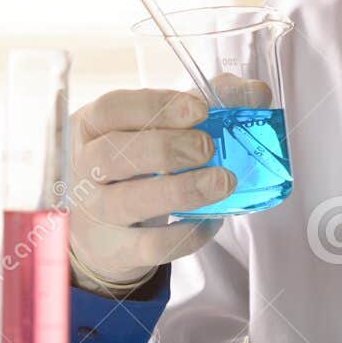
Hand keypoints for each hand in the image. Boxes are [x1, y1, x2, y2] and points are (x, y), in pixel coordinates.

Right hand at [67, 73, 269, 291]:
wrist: (101, 230)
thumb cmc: (137, 163)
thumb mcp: (161, 127)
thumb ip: (208, 102)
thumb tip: (256, 92)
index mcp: (92, 127)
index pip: (111, 109)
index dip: (155, 106)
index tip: (199, 109)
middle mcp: (85, 168)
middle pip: (112, 155)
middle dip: (166, 148)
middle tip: (207, 147)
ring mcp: (96, 213)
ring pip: (128, 202)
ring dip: (180, 190)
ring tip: (223, 182)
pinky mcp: (117, 250)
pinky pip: (151, 246)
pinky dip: (187, 235)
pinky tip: (213, 220)